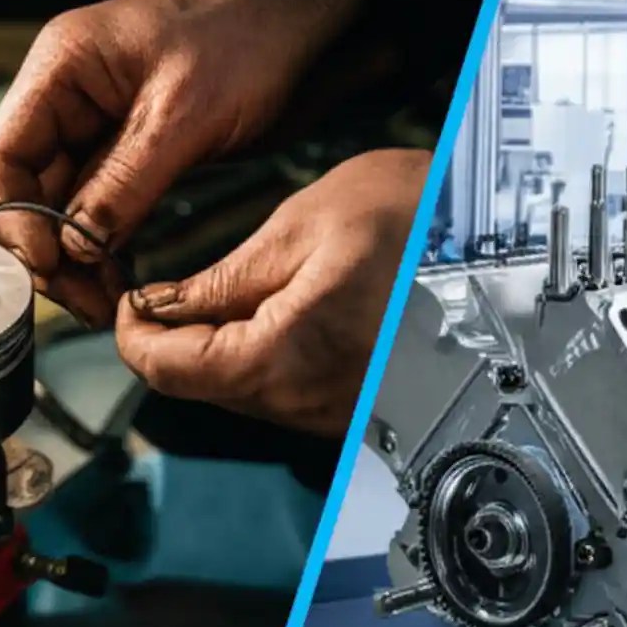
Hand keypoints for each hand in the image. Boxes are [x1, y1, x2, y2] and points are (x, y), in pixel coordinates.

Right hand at [0, 0, 369, 326]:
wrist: (296, 20)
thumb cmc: (244, 38)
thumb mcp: (184, 115)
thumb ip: (125, 182)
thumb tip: (75, 245)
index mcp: (63, 66)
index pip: (4, 154)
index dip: (13, 218)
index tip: (47, 264)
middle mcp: (68, 95)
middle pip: (27, 187)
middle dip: (46, 248)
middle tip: (79, 300)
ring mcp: (98, 122)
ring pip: (62, 202)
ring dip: (75, 254)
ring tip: (99, 301)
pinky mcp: (131, 147)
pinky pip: (101, 202)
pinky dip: (104, 241)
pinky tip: (116, 277)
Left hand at [114, 149, 431, 437]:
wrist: (498, 238)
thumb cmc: (418, 218)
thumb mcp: (301, 227)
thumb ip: (221, 279)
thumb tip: (161, 305)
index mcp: (284, 355)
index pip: (167, 370)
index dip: (131, 334)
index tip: (128, 301)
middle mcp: (307, 400)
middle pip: (201, 387)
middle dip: (172, 339)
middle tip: (164, 288)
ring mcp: (333, 408)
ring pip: (240, 389)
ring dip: (214, 345)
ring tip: (222, 290)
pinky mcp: (353, 402)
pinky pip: (283, 387)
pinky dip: (258, 352)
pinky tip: (272, 308)